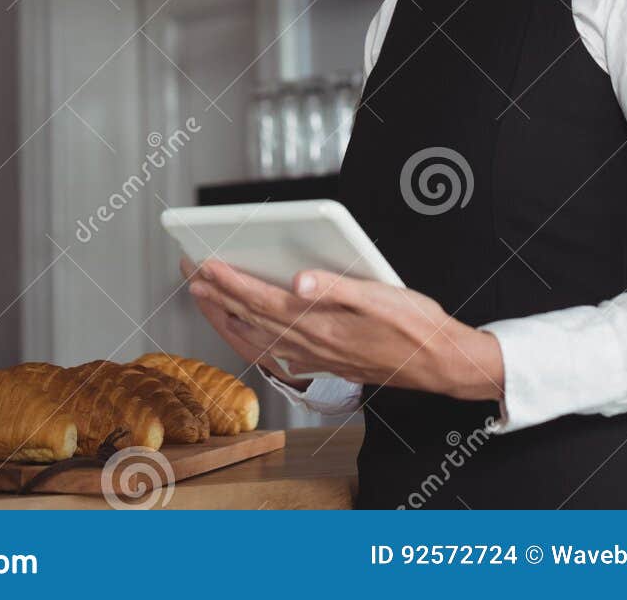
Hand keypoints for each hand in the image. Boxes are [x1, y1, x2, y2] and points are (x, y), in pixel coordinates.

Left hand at [181, 256, 504, 400]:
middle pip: (249, 318)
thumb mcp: (380, 296)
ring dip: (225, 317)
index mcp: (320, 324)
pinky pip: (272, 354)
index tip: (201, 263)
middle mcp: (310, 345)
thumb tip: (298, 280)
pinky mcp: (323, 364)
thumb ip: (336, 287)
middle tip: (188, 271)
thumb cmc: (414, 325)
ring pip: (256, 339)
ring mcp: (314, 358)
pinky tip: (245, 333)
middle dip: (215, 294)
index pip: (260, 299)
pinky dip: (250, 341)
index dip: (227, 281)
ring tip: (204, 298)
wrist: (438, 364)